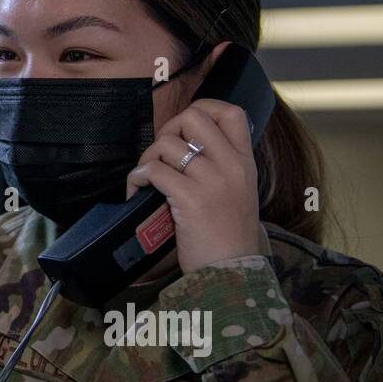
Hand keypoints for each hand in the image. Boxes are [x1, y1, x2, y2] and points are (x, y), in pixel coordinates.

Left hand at [124, 99, 265, 273]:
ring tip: (146, 178)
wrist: (232, 273)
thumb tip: (187, 144)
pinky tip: (137, 190)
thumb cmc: (228, 236)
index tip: (184, 129)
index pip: (231, 112)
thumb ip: (222, 165)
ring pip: (167, 143)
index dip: (203, 108)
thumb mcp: (239, 192)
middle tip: (161, 154)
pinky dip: (137, 177)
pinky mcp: (190, 199)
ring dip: (148, 157)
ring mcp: (212, 181)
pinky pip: (153, 170)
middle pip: (193, 117)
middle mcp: (232, 166)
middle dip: (168, 130)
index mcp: (245, 161)